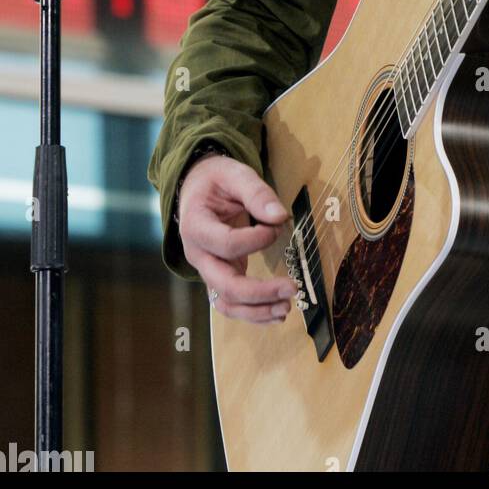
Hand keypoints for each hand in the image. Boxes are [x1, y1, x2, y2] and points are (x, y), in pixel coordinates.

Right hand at [177, 155, 296, 324]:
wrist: (197, 188)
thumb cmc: (216, 180)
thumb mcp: (235, 175)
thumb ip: (257, 193)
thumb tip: (280, 216)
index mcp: (196, 226)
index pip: (226, 244)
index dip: (255, 240)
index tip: (276, 228)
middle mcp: (198, 255)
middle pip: (224, 285)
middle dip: (259, 292)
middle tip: (291, 288)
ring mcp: (207, 269)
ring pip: (226, 302)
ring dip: (257, 311)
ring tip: (286, 308)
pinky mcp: (219, 276)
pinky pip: (232, 303)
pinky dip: (253, 313)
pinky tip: (276, 312)